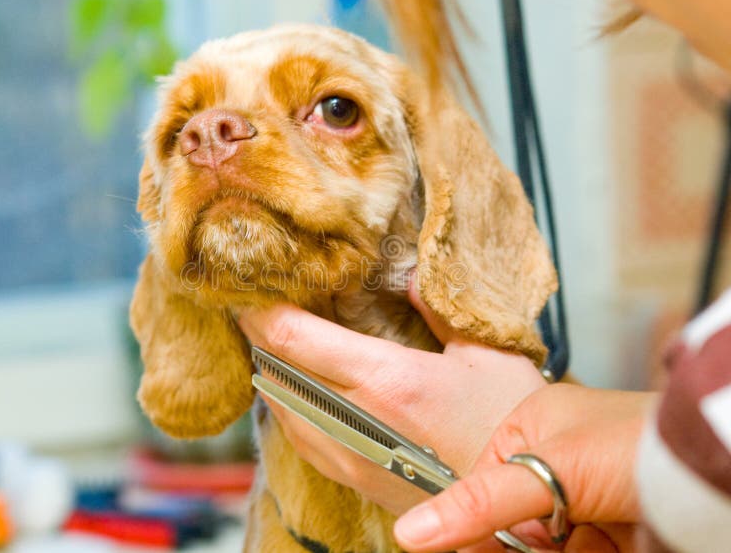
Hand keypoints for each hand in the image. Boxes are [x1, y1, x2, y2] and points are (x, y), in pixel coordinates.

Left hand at [237, 279, 546, 514]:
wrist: (524, 495)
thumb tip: (406, 276)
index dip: (260, 312)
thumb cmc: (513, 424)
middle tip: (255, 306)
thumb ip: (437, 308)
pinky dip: (286, 406)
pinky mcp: (356, 480)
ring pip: (279, 406)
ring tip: (274, 342)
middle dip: (259, 334)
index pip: (293, 340)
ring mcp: (352, 457)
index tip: (248, 289)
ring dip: (270, 370)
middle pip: (276, 370)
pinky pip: (298, 438)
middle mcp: (359, 421)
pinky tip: (296, 390)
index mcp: (389, 380)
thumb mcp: (486, 352)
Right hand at [393, 383, 656, 551]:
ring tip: (588, 536)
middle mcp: (557, 467)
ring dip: (554, 551)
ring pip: (543, 546)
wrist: (713, 470)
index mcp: (531, 431)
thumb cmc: (635, 442)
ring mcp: (588, 504)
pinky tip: (600, 543)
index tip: (467, 548)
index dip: (474, 525)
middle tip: (554, 541)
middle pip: (511, 524)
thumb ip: (477, 503)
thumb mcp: (547, 468)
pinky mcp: (613, 536)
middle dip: (519, 543)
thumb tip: (410, 529)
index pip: (481, 487)